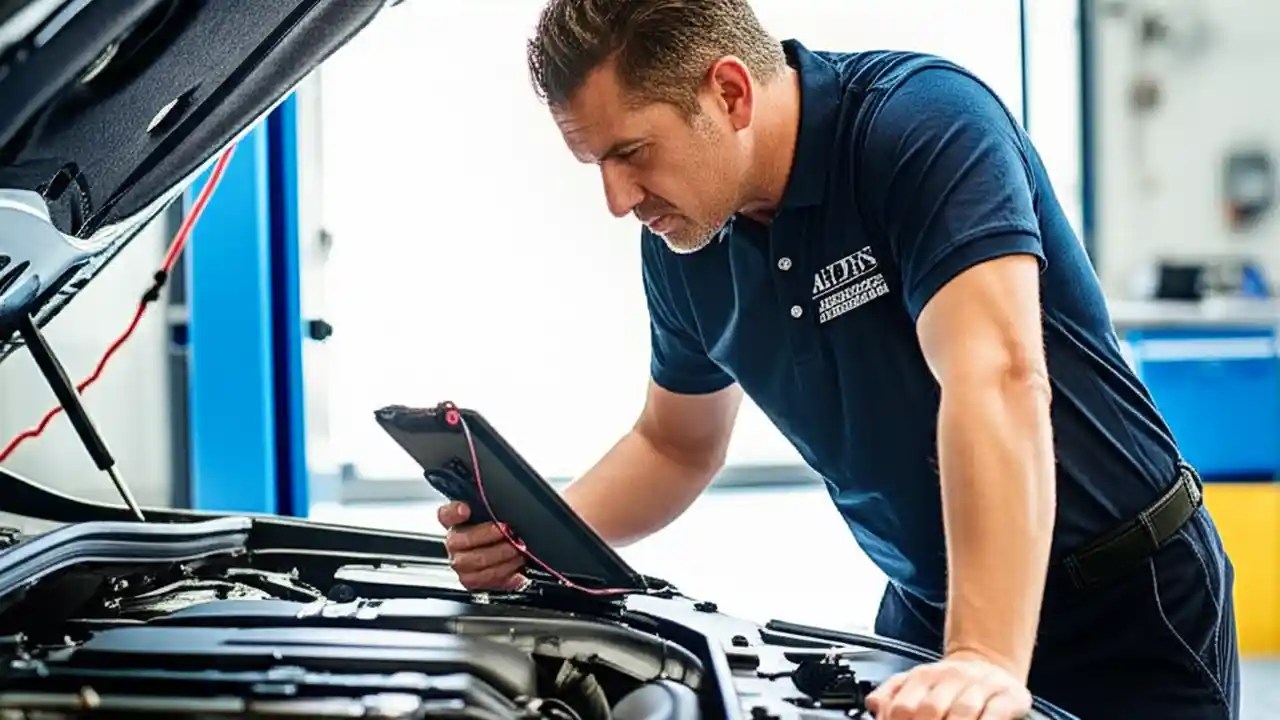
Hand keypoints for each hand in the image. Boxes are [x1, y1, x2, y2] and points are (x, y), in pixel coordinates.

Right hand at [437, 502, 526, 590]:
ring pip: (475, 564)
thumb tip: (504, 496)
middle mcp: (454, 543)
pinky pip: (486, 582)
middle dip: (489, 538)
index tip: (466, 509)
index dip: (453, 512)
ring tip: (518, 552)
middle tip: (509, 534)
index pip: (446, 514)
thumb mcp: (495, 514)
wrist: (505, 552)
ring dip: (501, 558)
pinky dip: (505, 577)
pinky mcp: (473, 581)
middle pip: (461, 542)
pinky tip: (517, 573)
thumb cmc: (499, 529)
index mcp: (455, 522)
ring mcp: (462, 564)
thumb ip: (493, 505)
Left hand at [865, 651, 1031, 719]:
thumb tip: (873, 707)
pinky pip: (994, 713)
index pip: (902, 706)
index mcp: (923, 676)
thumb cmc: (949, 682)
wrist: (989, 662)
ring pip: (962, 711)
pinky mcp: (1007, 695)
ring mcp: (980, 685)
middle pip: (930, 709)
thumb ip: (891, 694)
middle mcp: (951, 678)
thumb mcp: (916, 682)